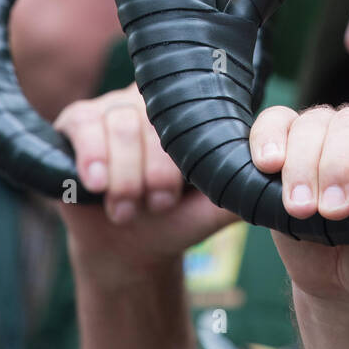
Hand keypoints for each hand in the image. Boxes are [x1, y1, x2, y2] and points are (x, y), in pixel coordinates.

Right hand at [54, 82, 236, 284]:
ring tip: (127, 210)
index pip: (191, 112)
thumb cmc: (176, 219)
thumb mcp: (214, 206)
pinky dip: (93, 158)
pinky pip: (84, 126)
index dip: (180, 159)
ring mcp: (112, 106)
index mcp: (189, 110)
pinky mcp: (77, 120)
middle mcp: (150, 100)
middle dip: (153, 171)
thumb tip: (272, 177)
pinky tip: (96, 184)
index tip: (175, 198)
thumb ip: (241, 186)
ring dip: (125, 175)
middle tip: (155, 206)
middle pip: (152, 119)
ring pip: (120, 125)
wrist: (131, 248)